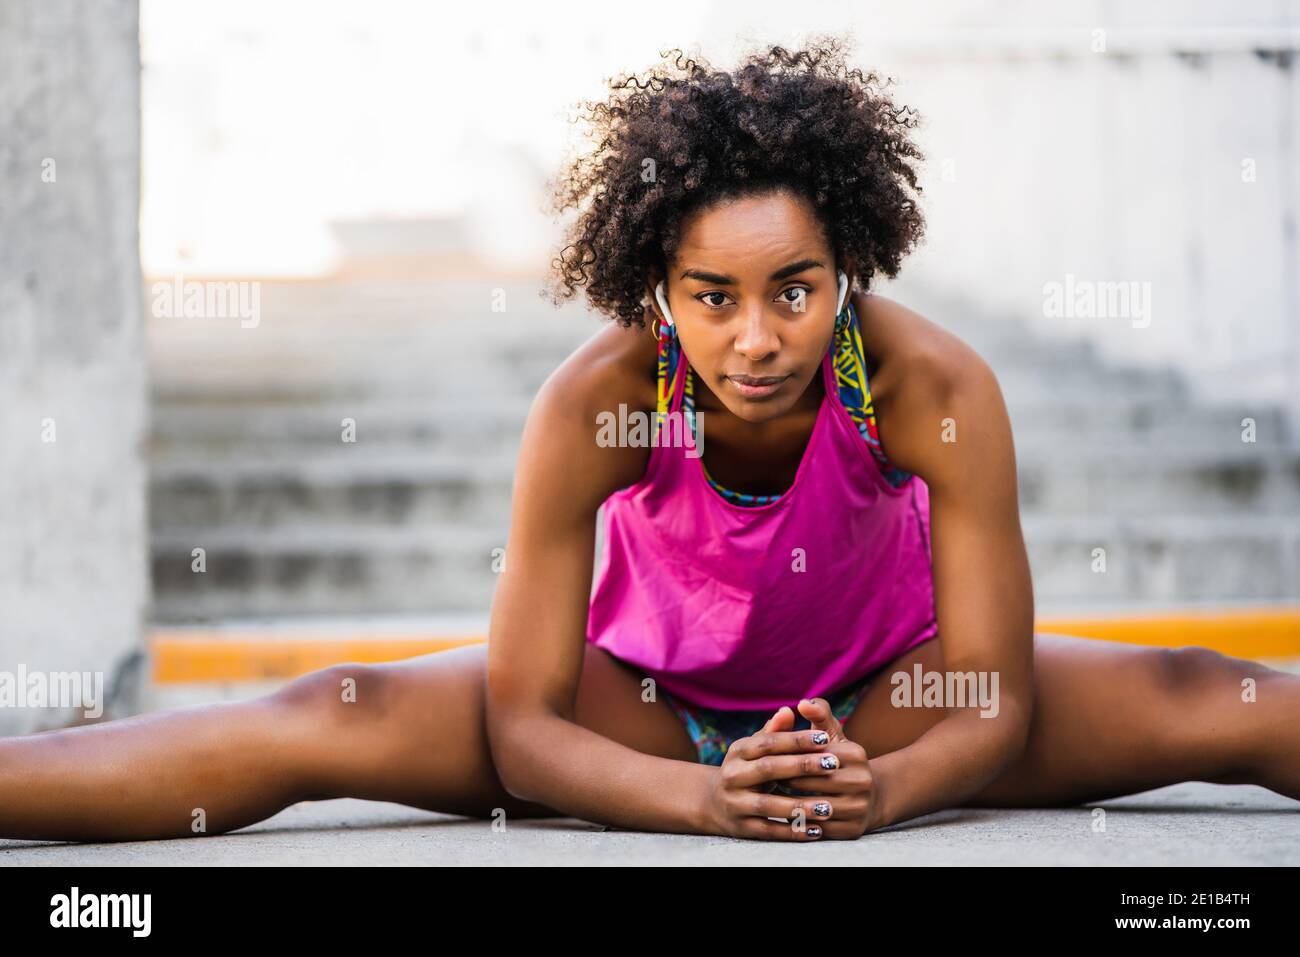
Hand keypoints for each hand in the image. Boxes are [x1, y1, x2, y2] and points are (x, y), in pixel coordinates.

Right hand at [695, 705, 842, 841]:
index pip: (769, 742)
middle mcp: (733, 775)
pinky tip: (817, 831)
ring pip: (768, 805)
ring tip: (829, 807)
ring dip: (799, 806)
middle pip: (769, 768)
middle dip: (803, 766)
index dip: (797, 740)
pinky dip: (793, 832)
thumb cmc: (746, 769)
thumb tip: (788, 711)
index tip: (826, 738)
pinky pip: (769, 831)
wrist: (712, 803)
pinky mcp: (741, 827)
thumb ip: (773, 732)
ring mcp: (735, 803)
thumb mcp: (754, 749)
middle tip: (834, 764)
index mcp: (739, 751)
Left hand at [775, 697, 879, 838]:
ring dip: (789, 804)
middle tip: (762, 782)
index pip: (811, 755)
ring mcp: (860, 807)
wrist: (868, 797)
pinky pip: (819, 830)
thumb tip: (802, 703)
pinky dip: (800, 825)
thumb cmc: (838, 760)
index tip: (765, 759)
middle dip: (785, 782)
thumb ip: (818, 715)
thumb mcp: (831, 736)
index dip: (786, 758)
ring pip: (813, 807)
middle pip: (811, 782)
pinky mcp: (854, 830)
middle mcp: (862, 780)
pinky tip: (785, 818)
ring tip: (769, 799)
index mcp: (855, 753)